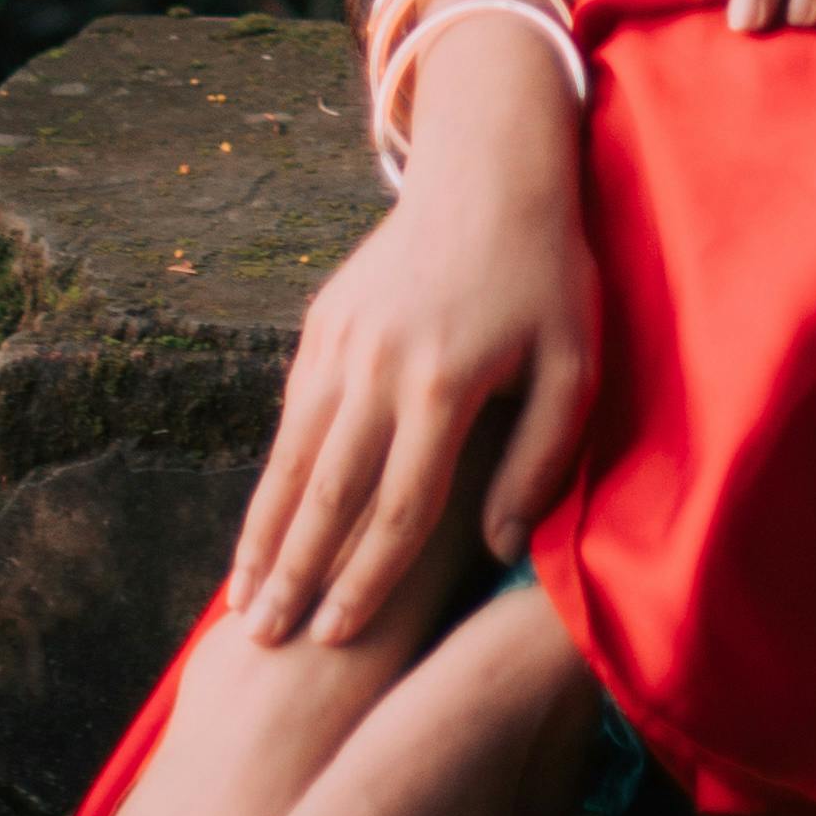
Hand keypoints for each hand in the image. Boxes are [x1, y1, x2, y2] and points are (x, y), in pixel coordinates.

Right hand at [231, 10, 597, 645]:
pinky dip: (273, 473)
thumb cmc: (547, 277)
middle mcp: (378, 364)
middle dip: (292, 574)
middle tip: (261, 642)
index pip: (396, 509)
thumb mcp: (574, 366)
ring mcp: (340, 339)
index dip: (365, 582)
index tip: (334, 637)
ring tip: (241, 599)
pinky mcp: (322, 321)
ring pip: (292, 456)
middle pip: (327, 493)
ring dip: (264, 531)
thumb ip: (539, 461)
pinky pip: (293, 412)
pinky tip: (262, 520)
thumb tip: (496, 547)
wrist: (490, 173)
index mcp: (443, 383)